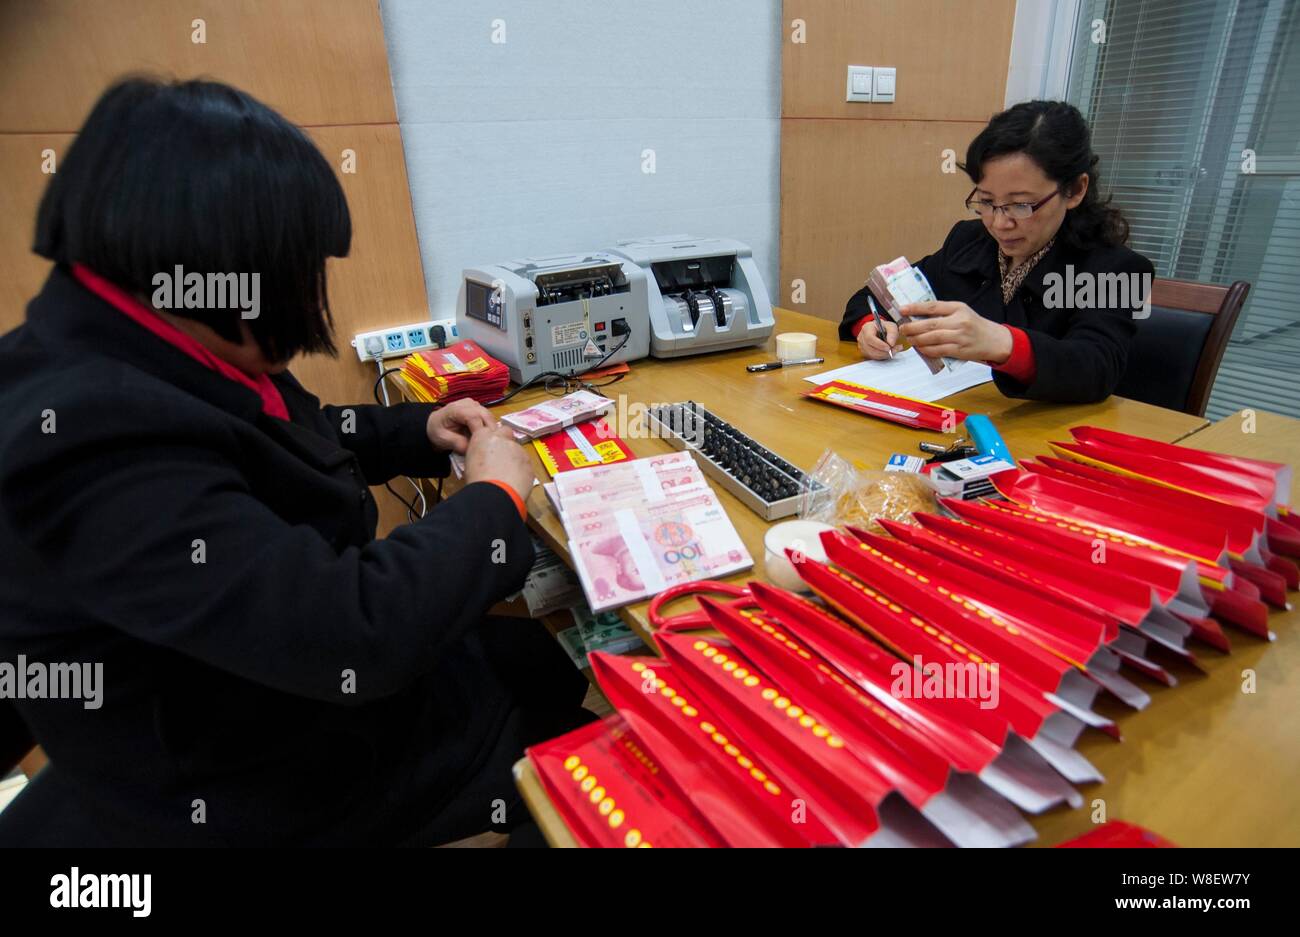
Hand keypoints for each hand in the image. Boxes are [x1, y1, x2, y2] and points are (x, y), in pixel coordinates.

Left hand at [426, 398, 494, 454]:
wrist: (434, 424)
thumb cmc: (437, 430)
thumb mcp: (443, 439)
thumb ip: (458, 444)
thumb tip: (473, 449)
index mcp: (455, 409)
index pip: (474, 417)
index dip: (481, 431)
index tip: (483, 444)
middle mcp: (467, 403)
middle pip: (485, 415)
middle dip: (490, 431)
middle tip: (490, 445)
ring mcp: (474, 404)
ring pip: (489, 416)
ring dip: (491, 429)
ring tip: (486, 442)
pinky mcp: (478, 408)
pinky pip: (488, 418)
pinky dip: (489, 427)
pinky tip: (484, 436)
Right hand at [464, 423, 534, 500]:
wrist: (495, 493)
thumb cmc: (478, 482)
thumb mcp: (469, 464)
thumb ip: (479, 455)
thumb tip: (484, 460)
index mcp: (483, 436)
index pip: (487, 429)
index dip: (489, 438)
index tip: (488, 447)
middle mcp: (501, 438)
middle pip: (505, 431)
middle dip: (504, 440)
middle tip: (500, 456)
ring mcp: (517, 448)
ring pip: (517, 448)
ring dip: (513, 458)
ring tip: (507, 475)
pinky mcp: (529, 460)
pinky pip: (525, 462)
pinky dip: (521, 469)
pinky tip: (515, 480)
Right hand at [856, 317, 898, 359]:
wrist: (879, 331)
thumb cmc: (884, 328)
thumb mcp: (891, 326)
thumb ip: (892, 333)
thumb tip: (891, 344)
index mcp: (866, 328)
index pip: (869, 338)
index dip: (879, 344)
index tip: (889, 347)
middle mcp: (862, 338)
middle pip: (870, 348)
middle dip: (884, 352)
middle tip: (895, 350)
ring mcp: (862, 346)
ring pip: (872, 355)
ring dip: (884, 355)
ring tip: (894, 351)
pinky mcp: (865, 353)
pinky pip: (873, 357)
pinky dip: (882, 357)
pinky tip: (888, 353)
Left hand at [898, 301, 1012, 363]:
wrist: (994, 340)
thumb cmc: (974, 325)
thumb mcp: (962, 312)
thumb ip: (943, 313)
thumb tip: (917, 316)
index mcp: (958, 308)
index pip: (933, 306)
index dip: (915, 308)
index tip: (902, 309)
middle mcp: (959, 321)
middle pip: (930, 324)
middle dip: (912, 327)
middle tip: (902, 329)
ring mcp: (960, 336)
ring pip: (932, 338)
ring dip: (917, 340)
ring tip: (909, 339)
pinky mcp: (960, 350)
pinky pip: (939, 350)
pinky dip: (927, 350)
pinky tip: (920, 348)